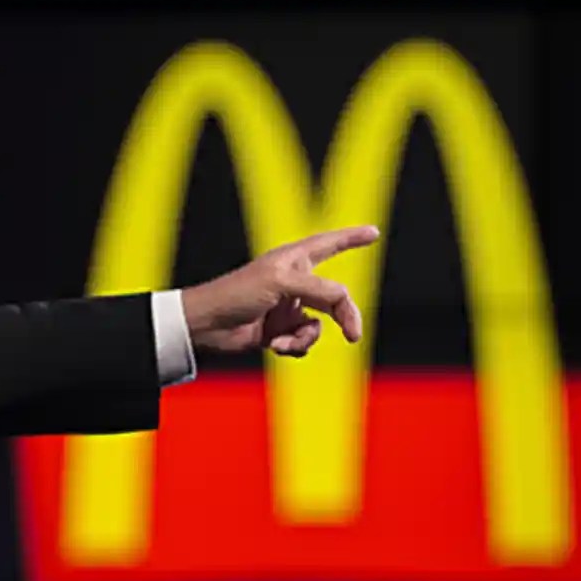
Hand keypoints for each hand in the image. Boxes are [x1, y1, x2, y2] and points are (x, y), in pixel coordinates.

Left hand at [180, 225, 379, 356]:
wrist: (207, 325)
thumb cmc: (237, 293)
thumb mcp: (280, 283)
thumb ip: (318, 288)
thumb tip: (343, 301)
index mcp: (294, 260)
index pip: (330, 244)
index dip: (352, 238)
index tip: (373, 233)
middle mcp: (294, 282)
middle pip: (335, 298)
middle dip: (344, 317)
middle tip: (353, 335)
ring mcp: (287, 307)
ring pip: (319, 326)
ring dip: (305, 337)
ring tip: (283, 342)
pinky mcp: (278, 331)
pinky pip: (301, 342)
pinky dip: (293, 347)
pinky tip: (274, 346)